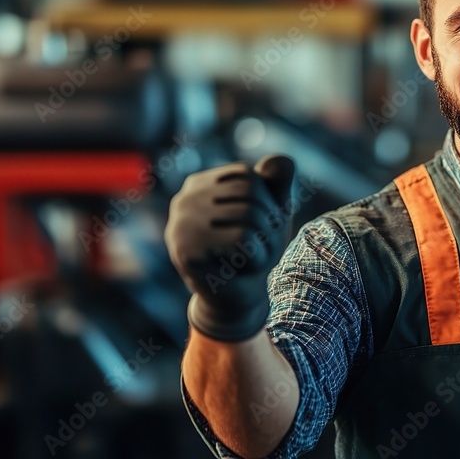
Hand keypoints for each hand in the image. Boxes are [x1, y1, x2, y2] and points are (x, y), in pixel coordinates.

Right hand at [165, 155, 295, 340]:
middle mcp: (183, 200)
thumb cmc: (253, 251)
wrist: (235, 300)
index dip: (266, 204)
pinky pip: (243, 240)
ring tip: (250, 258)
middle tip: (260, 248)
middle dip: (268, 224)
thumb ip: (277, 182)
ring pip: (249, 216)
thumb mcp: (270, 211)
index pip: (247, 178)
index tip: (260, 228)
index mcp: (198, 185)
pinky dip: (256, 257)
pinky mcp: (188, 251)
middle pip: (250, 194)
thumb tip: (278, 160)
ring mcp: (181, 225)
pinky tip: (240, 269)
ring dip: (264, 242)